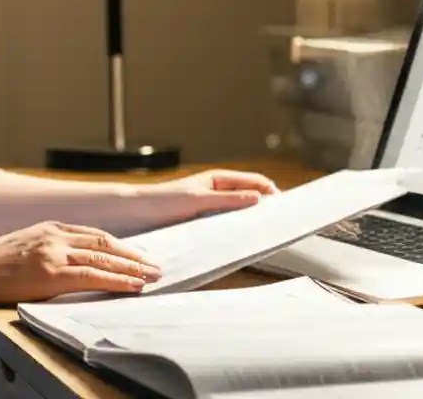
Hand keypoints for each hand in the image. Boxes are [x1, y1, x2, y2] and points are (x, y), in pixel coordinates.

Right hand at [0, 221, 161, 303]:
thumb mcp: (25, 244)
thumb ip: (49, 247)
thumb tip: (71, 261)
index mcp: (51, 227)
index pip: (95, 235)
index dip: (120, 246)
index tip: (136, 255)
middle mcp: (57, 235)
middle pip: (106, 243)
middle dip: (134, 256)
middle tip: (155, 266)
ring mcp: (55, 253)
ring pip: (105, 259)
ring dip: (132, 269)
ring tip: (152, 277)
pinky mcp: (52, 274)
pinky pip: (94, 276)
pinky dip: (117, 281)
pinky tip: (132, 286)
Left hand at [136, 169, 279, 227]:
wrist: (134, 213)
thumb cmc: (162, 200)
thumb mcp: (197, 199)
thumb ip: (227, 199)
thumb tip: (258, 198)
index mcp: (218, 179)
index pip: (255, 182)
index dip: (273, 191)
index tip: (288, 205)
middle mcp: (216, 193)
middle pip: (251, 198)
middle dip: (267, 207)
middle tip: (284, 222)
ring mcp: (210, 209)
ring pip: (240, 214)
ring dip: (253, 221)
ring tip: (267, 234)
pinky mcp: (202, 224)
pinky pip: (226, 227)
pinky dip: (238, 232)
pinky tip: (243, 243)